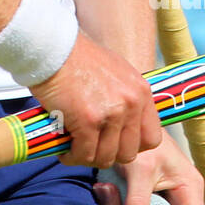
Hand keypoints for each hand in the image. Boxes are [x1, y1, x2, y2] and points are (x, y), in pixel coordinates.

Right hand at [30, 34, 161, 169]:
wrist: (53, 47)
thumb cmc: (76, 57)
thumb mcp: (115, 72)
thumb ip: (123, 97)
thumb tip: (120, 125)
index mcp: (140, 91)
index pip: (151, 138)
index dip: (132, 146)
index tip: (114, 143)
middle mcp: (131, 103)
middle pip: (129, 153)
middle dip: (108, 154)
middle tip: (90, 148)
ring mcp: (111, 113)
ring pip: (105, 157)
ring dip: (88, 157)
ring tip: (73, 149)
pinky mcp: (88, 121)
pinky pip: (84, 154)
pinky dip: (72, 156)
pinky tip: (63, 149)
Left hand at [93, 130, 204, 204]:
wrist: (121, 119)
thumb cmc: (139, 140)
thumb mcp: (139, 169)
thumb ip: (138, 203)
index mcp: (190, 188)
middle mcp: (179, 196)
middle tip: (114, 202)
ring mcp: (161, 199)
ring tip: (104, 189)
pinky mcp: (143, 198)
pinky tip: (103, 187)